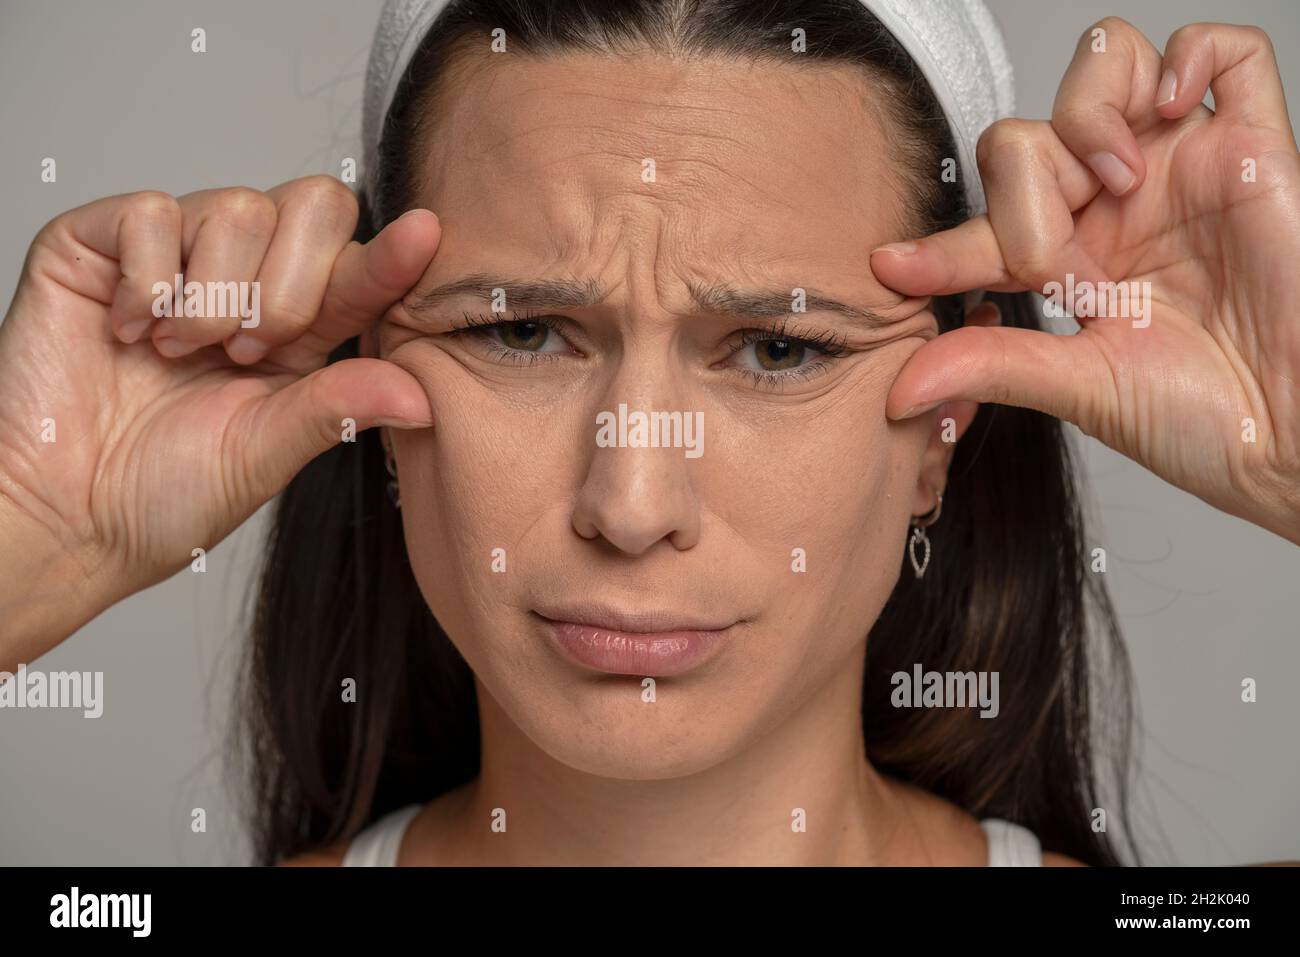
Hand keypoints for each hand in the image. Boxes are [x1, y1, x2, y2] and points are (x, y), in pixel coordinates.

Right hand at [0, 178, 440, 658]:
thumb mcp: (265, 454)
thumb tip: (424, 394)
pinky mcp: (100, 243)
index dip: (392, 255)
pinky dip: (146, 280)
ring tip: (178, 353)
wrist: (61, 515)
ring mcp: (174, 255)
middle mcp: (244, 281)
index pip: (358, 270)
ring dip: (214, 295)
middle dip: (289, 287)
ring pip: (237, 207)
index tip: (425, 235)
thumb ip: (338, 409)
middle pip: (312, 207)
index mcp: (297, 332)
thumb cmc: (160, 494)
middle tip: (245, 353)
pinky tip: (128, 330)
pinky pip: (151, 211)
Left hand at [871, 19, 1299, 544]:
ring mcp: (1180, 170)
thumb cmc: (1206, 419)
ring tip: (1119, 182)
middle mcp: (1115, 208)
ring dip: (1087, 117)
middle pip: (1023, 141)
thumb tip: (899, 386)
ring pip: (1103, 65)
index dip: (937, 244)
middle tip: (1070, 270)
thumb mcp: (1081, 388)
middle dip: (1025, 203)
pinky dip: (1187, 57)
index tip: (894, 268)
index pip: (983, 224)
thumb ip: (992, 366)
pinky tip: (1171, 113)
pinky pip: (1222, 49)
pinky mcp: (1252, 146)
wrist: (1295, 433)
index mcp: (1069, 263)